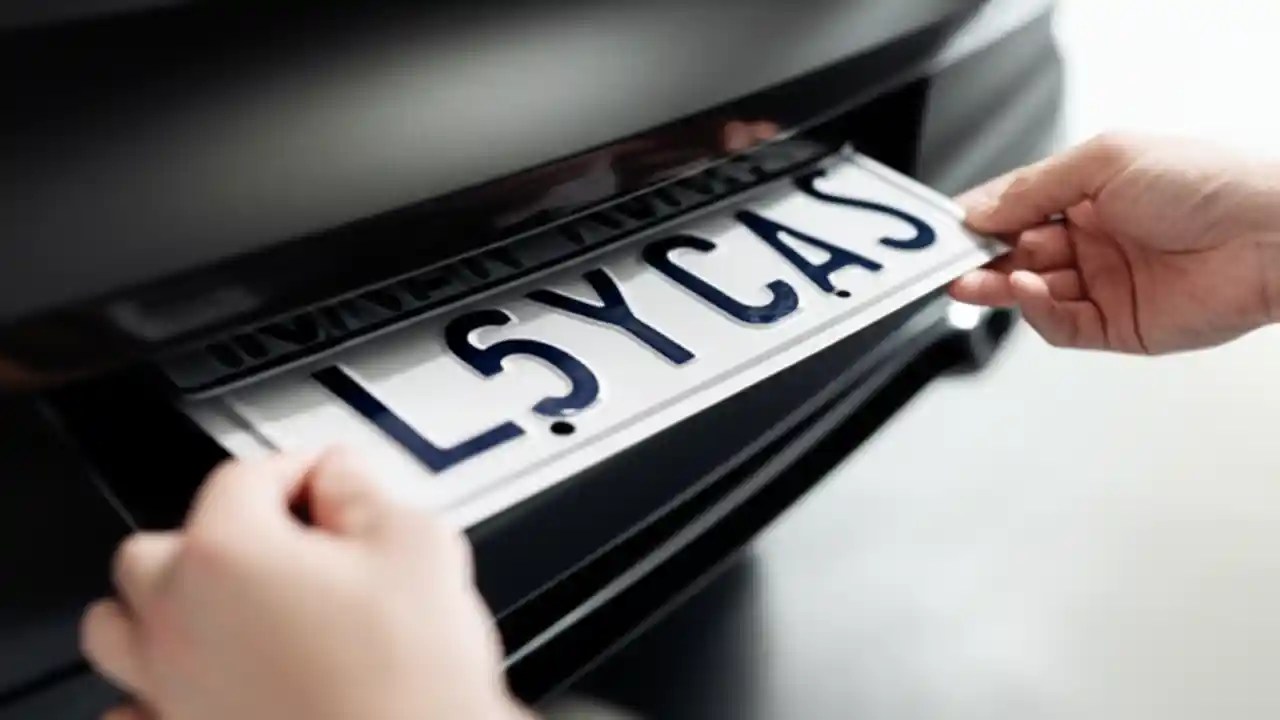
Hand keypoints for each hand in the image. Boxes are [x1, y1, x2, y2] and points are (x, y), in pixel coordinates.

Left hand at [81, 451, 528, 719]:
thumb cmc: (409, 680)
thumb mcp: (417, 547)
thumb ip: (365, 495)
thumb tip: (340, 479)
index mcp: (229, 554)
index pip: (244, 477)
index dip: (295, 471)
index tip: (325, 480)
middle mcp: (177, 620)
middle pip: (156, 549)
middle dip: (216, 534)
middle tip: (279, 542)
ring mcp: (166, 691)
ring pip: (118, 629)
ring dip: (163, 607)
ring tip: (224, 608)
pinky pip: (132, 708)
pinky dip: (157, 690)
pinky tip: (209, 686)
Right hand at [950, 133, 1279, 352]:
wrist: (1269, 235)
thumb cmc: (1209, 182)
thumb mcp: (1105, 160)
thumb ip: (1035, 187)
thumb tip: (982, 210)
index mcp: (1090, 195)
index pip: (1017, 208)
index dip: (980, 218)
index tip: (946, 227)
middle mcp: (1094, 240)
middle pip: (1016, 254)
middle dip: (979, 257)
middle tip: (947, 261)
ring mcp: (1104, 284)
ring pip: (1031, 292)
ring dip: (998, 286)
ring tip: (969, 280)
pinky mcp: (1117, 325)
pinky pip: (1060, 325)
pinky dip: (1035, 311)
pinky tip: (1027, 292)